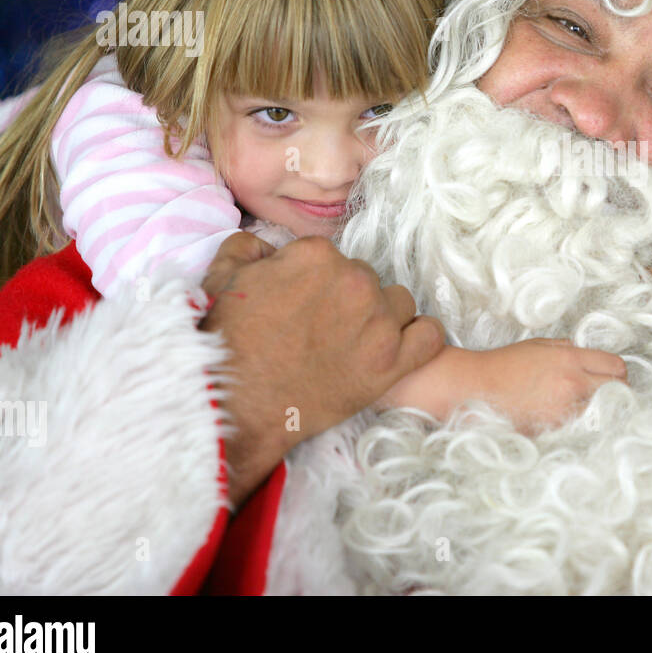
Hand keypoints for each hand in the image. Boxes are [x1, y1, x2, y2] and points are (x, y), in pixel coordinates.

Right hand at [199, 233, 445, 506]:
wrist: (238, 405)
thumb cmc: (226, 344)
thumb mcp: (221, 279)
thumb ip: (249, 247)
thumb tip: (270, 247)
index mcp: (317, 255)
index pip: (332, 260)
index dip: (316, 284)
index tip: (304, 308)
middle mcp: (354, 281)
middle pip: (366, 281)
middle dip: (348, 301)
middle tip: (324, 331)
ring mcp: (377, 322)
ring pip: (399, 304)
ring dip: (382, 318)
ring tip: (354, 343)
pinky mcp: (392, 362)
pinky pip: (430, 335)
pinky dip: (419, 338)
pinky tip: (399, 348)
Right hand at [381, 339, 625, 435]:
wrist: (473, 389)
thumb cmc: (503, 365)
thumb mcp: (538, 346)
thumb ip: (568, 349)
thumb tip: (587, 356)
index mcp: (570, 360)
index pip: (616, 368)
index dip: (617, 373)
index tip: (611, 377)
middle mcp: (572, 385)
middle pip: (618, 392)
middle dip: (615, 392)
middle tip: (603, 394)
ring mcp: (563, 411)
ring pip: (601, 413)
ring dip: (596, 410)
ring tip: (578, 407)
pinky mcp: (552, 431)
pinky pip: (578, 427)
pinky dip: (577, 424)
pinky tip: (562, 418)